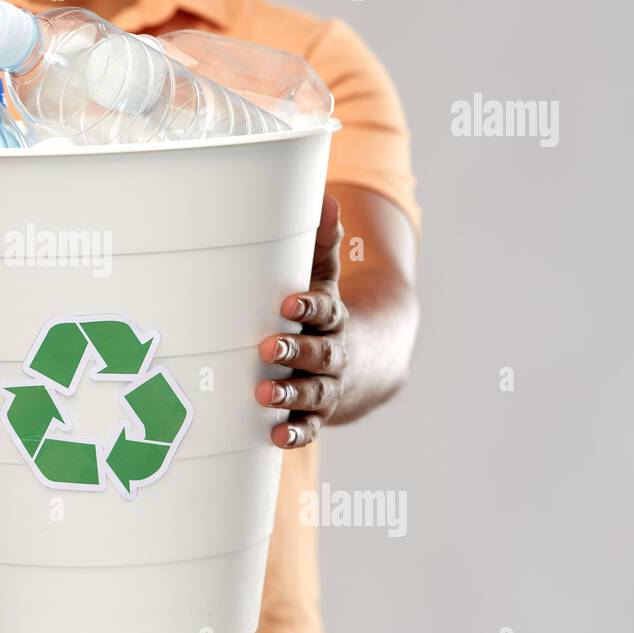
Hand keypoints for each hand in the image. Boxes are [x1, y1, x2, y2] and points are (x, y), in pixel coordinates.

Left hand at [255, 194, 347, 448]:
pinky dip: (294, 433)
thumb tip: (325, 197)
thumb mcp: (325, 278)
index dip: (307, 306)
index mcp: (333, 317)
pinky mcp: (317, 414)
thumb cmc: (326, 312)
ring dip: (291, 394)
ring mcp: (328, 387)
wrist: (368, 361)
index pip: (324, 309)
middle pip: (320, 353)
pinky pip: (308, 427)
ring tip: (265, 392)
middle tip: (268, 346)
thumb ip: (320, 244)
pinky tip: (274, 435)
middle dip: (296, 350)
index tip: (287, 301)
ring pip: (314, 393)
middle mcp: (333, 354)